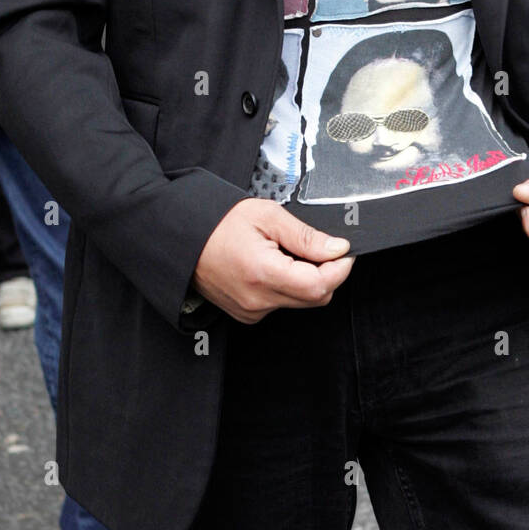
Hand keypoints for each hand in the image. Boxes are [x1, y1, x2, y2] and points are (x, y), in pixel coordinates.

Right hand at [192, 198, 353, 323]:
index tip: (343, 252)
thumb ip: (306, 236)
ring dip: (306, 280)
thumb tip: (337, 248)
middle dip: (326, 273)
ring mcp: (251, 310)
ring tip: (287, 253)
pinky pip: (281, 304)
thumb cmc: (219, 223)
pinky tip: (273, 265)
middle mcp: (257, 299)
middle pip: (315, 297)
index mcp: (263, 273)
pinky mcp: (247, 313)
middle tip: (318, 247)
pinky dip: (288, 286)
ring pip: (300, 302)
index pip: (319, 286)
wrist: (184, 238)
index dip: (340, 269)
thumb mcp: (268, 216)